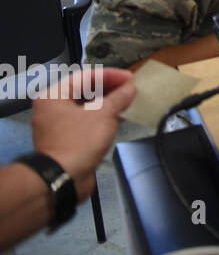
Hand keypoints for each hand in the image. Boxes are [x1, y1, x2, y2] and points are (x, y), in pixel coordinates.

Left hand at [31, 67, 135, 201]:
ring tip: (127, 102)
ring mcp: (58, 125)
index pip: (86, 76)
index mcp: (53, 96)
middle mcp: (52, 108)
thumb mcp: (104, 114)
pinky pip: (85, 121)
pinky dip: (101, 118)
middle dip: (110, 89)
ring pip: (86, 107)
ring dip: (107, 104)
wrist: (64, 178)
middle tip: (130, 88)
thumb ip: (119, 97)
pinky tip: (117, 118)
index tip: (129, 78)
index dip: (111, 75)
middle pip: (85, 91)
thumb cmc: (76, 144)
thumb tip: (129, 89)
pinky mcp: (66, 139)